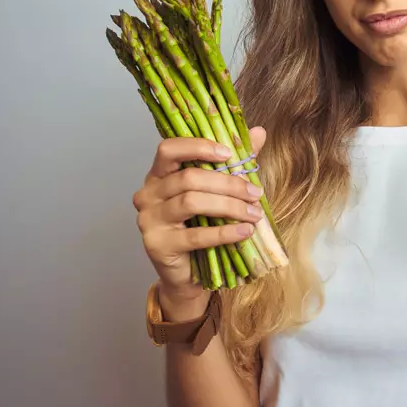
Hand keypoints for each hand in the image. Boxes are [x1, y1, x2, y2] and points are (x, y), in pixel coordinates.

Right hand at [132, 127, 267, 312]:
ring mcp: (149, 220)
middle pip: (188, 178)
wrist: (189, 274)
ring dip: (229, 206)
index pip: (169, 149)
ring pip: (191, 202)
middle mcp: (148, 194)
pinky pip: (194, 235)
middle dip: (227, 184)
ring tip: (253, 214)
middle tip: (255, 194)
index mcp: (159, 175)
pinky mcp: (157, 244)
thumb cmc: (201, 227)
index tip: (228, 154)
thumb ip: (234, 163)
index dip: (198, 147)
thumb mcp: (218, 192)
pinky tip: (244, 231)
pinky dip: (224, 232)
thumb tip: (259, 132)